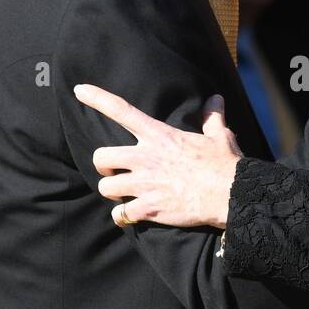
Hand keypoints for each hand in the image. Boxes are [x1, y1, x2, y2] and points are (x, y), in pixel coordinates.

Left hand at [72, 85, 241, 227]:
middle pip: (100, 157)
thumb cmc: (224, 164)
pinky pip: (120, 215)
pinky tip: (130, 217)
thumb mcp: (219, 136)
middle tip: (114, 172)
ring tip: (123, 196)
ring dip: (112, 193)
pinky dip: (123, 218)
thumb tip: (216, 99)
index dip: (98, 99)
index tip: (79, 90)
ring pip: (106, 188)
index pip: (122, 111)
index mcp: (159, 136)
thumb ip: (212, 117)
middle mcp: (146, 158)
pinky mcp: (149, 208)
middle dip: (103, 166)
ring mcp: (145, 184)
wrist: (230, 195)